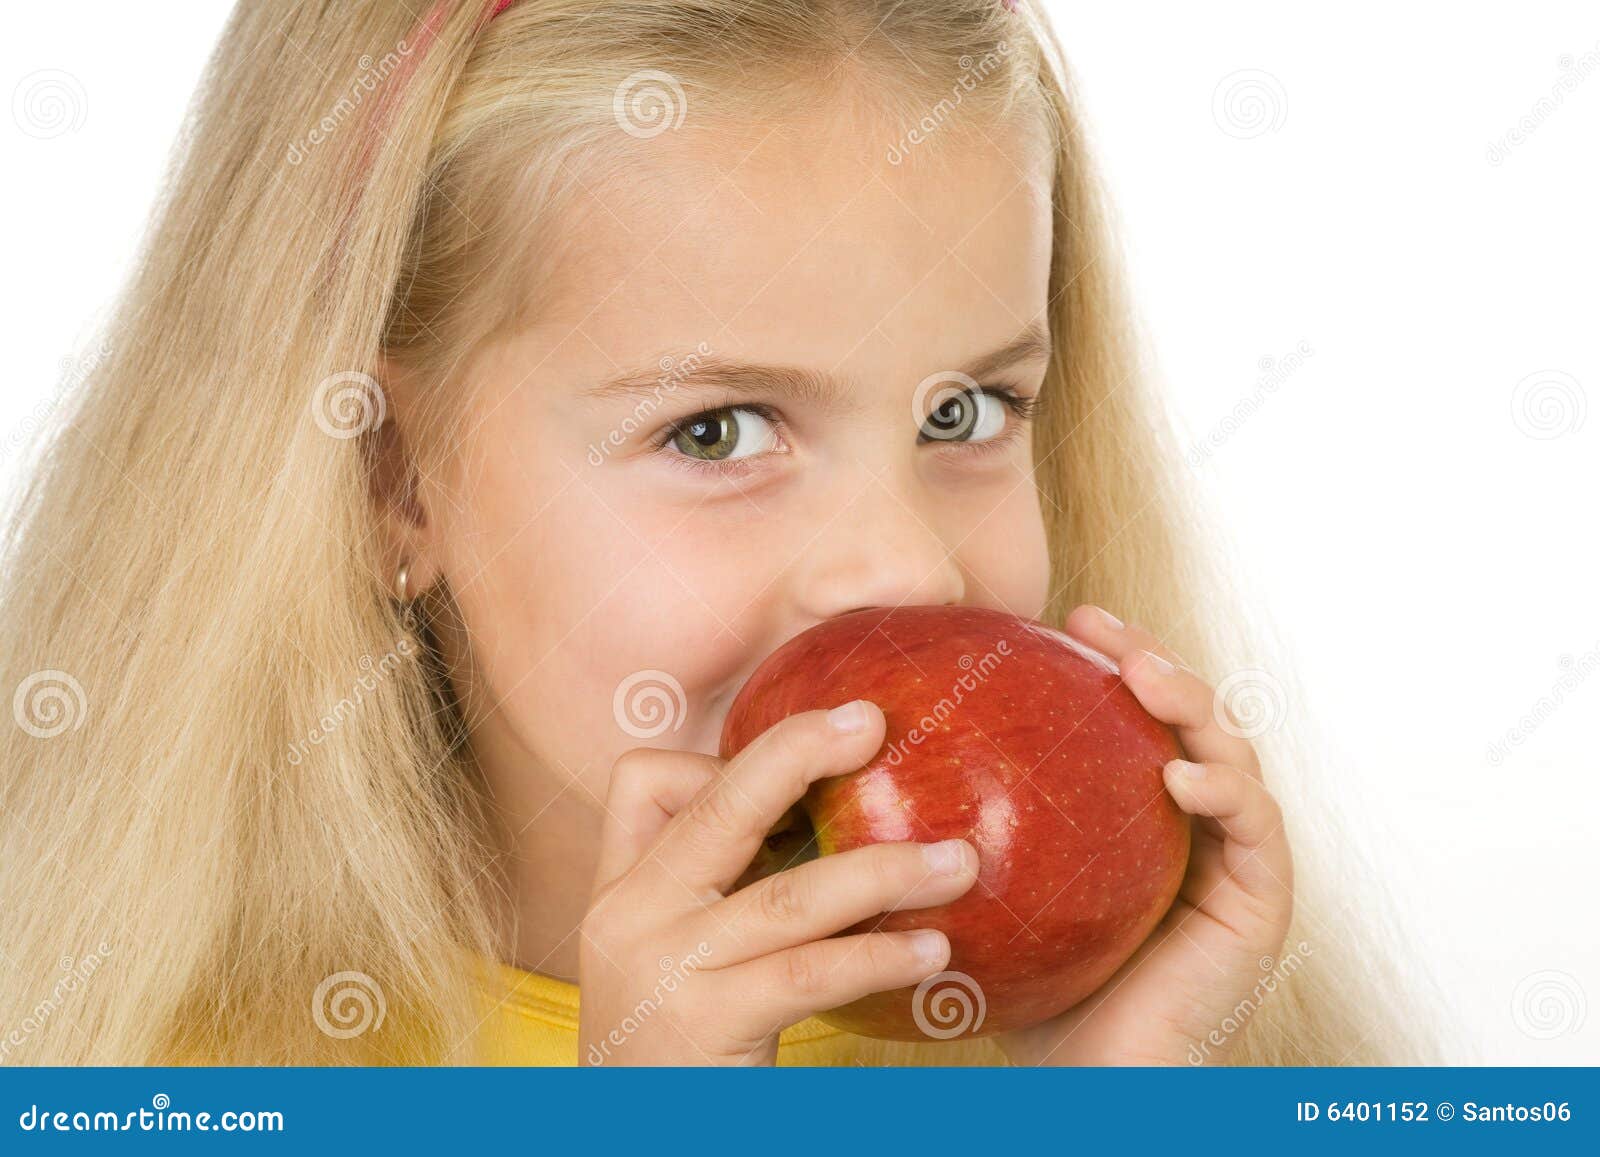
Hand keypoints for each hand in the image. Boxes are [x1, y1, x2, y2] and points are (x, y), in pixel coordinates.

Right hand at [578, 700, 979, 1064]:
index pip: (643, 780)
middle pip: (718, 806)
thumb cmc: (677, 1058)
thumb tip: (838, 828)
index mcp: (622, 890)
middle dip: (796, 752)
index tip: (802, 764)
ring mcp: (658, 969)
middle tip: (872, 722)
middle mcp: (626, 916)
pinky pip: (807, 974)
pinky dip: (876, 956)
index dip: (722, 758)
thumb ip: (726, 895)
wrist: (635, 1145)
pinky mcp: (701, 1025)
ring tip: (958, 862)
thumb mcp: (677, 960)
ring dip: (883, 870)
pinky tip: (932, 950)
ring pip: (784, 897)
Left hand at [998, 606, 1294, 1065]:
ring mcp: (1231, 859)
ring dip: (1193, 702)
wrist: (1093, 1082)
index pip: (1134, 718)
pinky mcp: (1262, 900)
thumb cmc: (1032, 992)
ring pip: (1230, 752)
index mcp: (1137, 816)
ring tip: (1145, 676)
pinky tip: (1178, 774)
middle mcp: (1190, 826)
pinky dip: (1226, 789)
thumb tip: (855, 763)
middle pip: (1186, 717)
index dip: (1113, 659)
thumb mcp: (990, 889)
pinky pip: (1256, 827)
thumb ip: (958, 827)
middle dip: (1152, 657)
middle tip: (1101, 624)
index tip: (1065, 618)